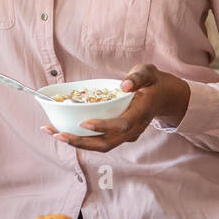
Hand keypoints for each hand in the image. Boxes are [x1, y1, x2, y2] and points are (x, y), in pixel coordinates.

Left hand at [39, 64, 190, 152]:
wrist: (164, 97)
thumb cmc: (152, 82)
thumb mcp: (148, 73)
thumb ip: (138, 77)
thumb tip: (125, 85)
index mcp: (141, 114)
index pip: (122, 125)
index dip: (103, 126)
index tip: (84, 123)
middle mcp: (134, 129)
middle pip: (107, 143)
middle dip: (81, 142)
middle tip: (58, 135)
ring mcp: (127, 136)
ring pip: (101, 146)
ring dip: (77, 143)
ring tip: (54, 133)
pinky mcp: (119, 136)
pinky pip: (101, 142)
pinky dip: (82, 139)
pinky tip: (64, 131)